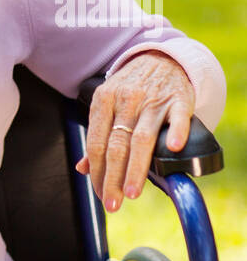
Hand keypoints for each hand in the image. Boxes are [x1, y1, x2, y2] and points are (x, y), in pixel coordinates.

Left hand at [75, 52, 194, 211]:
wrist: (161, 58)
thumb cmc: (131, 87)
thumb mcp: (107, 103)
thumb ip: (97, 135)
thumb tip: (83, 168)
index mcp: (104, 100)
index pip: (97, 142)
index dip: (97, 172)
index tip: (101, 196)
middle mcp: (126, 100)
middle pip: (117, 144)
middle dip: (113, 177)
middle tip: (113, 203)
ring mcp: (153, 100)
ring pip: (142, 138)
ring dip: (136, 168)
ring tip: (132, 192)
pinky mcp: (178, 99)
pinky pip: (177, 118)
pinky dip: (175, 132)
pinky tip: (173, 149)